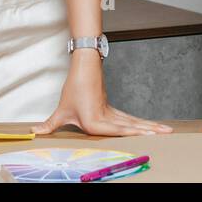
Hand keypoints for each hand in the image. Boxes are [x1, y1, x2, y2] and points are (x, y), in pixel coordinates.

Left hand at [33, 50, 173, 136]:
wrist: (84, 66)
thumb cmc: (74, 88)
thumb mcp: (61, 110)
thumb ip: (50, 125)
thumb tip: (34, 132)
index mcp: (94, 121)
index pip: (113, 130)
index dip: (130, 132)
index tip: (145, 134)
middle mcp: (106, 118)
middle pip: (131, 126)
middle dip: (150, 131)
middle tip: (168, 133)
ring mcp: (113, 113)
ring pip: (135, 122)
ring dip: (151, 127)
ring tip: (167, 130)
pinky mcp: (114, 110)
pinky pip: (131, 119)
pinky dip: (143, 124)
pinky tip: (154, 128)